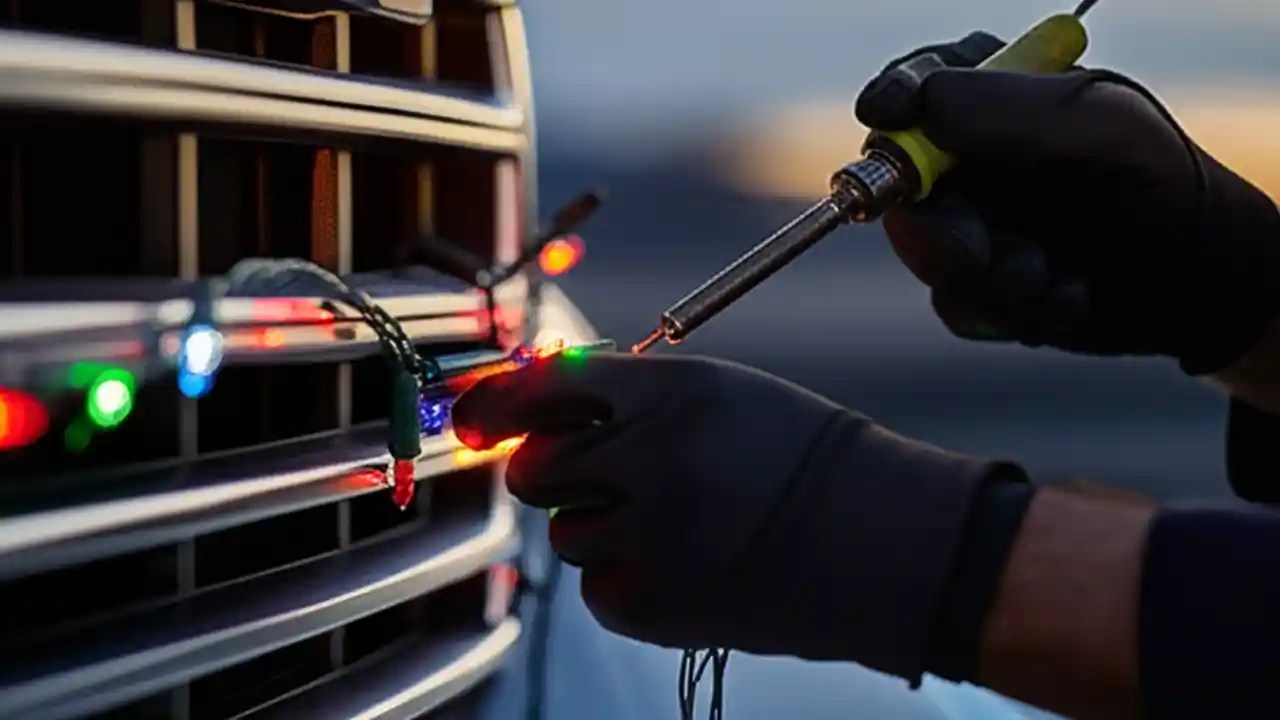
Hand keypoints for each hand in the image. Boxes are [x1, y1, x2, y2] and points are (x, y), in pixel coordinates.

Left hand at [452, 352, 1020, 682]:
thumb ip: (624, 394)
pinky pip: (597, 589)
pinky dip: (628, 580)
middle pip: (533, 471)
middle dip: (552, 473)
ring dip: (602, 527)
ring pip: (565, 534)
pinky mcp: (657, 605)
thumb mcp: (719, 393)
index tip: (469, 419)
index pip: (543, 388)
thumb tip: (524, 405)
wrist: (881, 542)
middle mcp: (654, 460)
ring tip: (680, 523)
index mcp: (672, 394)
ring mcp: (654, 538)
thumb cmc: (797, 457)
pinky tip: (689, 563)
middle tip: (602, 476)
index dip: (493, 403)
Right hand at [855, 32, 1279, 374]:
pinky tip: (1066, 298)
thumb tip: (925, 110)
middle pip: (902, 181)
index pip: (918, 84)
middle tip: (979, 252)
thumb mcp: (1105, 132)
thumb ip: (1016, 113)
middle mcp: (967, 156)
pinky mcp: (971, 282)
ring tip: (1054, 276)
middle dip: (942, 229)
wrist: (1197, 283)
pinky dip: (1011, 313)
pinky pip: (955, 303)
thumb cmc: (1161, 186)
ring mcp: (965, 220)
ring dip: (992, 278)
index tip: (886, 117)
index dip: (892, 99)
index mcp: (995, 95)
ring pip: (927, 254)